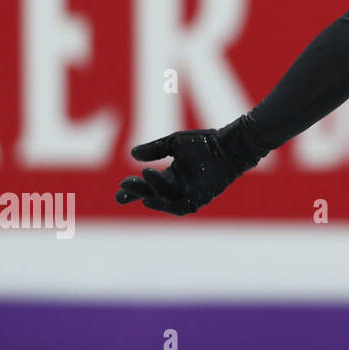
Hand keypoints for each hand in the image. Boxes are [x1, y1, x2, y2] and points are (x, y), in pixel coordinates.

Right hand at [116, 117, 265, 214]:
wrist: (229, 146)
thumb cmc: (205, 142)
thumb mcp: (175, 143)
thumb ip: (156, 149)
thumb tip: (133, 154)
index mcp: (172, 175)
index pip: (148, 185)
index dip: (134, 188)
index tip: (119, 187)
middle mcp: (179, 187)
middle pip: (153, 194)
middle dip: (137, 192)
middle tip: (122, 190)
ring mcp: (190, 193)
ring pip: (164, 200)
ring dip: (149, 195)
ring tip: (136, 187)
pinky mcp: (201, 198)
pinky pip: (180, 207)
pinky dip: (165, 206)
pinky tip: (151, 200)